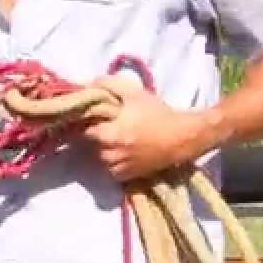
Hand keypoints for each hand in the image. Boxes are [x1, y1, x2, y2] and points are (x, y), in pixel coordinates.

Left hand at [78, 74, 216, 182]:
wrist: (181, 138)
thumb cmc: (157, 113)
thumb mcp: (134, 93)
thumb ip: (108, 84)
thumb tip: (88, 84)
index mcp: (109, 135)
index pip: (82, 131)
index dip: (84, 123)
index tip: (90, 118)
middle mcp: (109, 155)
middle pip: (89, 145)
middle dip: (94, 136)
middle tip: (106, 127)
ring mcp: (116, 168)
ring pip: (98, 159)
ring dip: (102, 150)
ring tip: (116, 140)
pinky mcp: (125, 178)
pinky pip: (109, 170)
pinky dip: (112, 163)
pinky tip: (123, 152)